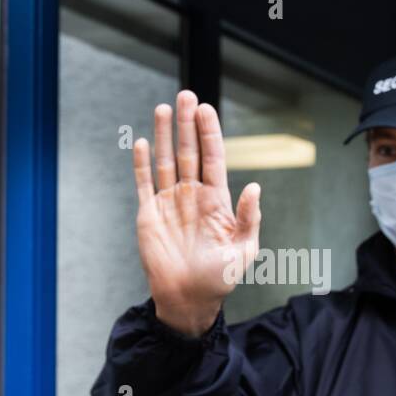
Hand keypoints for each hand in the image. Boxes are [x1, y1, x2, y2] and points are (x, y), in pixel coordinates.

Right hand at [133, 90, 260, 335]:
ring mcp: (169, 202)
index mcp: (216, 201)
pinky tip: (143, 142)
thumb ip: (249, 219)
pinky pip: (144, 184)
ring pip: (166, 161)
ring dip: (165, 135)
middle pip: (189, 152)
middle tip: (186, 95)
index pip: (213, 159)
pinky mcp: (149, 214)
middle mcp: (192, 195)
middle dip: (187, 124)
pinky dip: (141, 164)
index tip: (205, 109)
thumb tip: (254, 187)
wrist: (188, 299)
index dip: (209, 133)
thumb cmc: (219, 278)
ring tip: (164, 108)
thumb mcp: (243, 251)